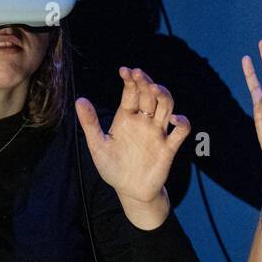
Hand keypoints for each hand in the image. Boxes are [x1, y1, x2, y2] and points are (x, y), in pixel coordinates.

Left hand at [76, 68, 189, 210]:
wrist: (130, 191)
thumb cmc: (113, 167)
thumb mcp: (98, 146)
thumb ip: (90, 124)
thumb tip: (79, 100)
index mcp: (127, 117)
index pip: (131, 94)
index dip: (130, 81)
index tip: (125, 70)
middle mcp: (144, 121)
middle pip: (149, 96)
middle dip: (145, 83)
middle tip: (139, 74)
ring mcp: (158, 132)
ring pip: (166, 107)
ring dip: (163, 96)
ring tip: (155, 88)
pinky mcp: (169, 147)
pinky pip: (180, 132)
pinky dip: (181, 123)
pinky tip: (173, 119)